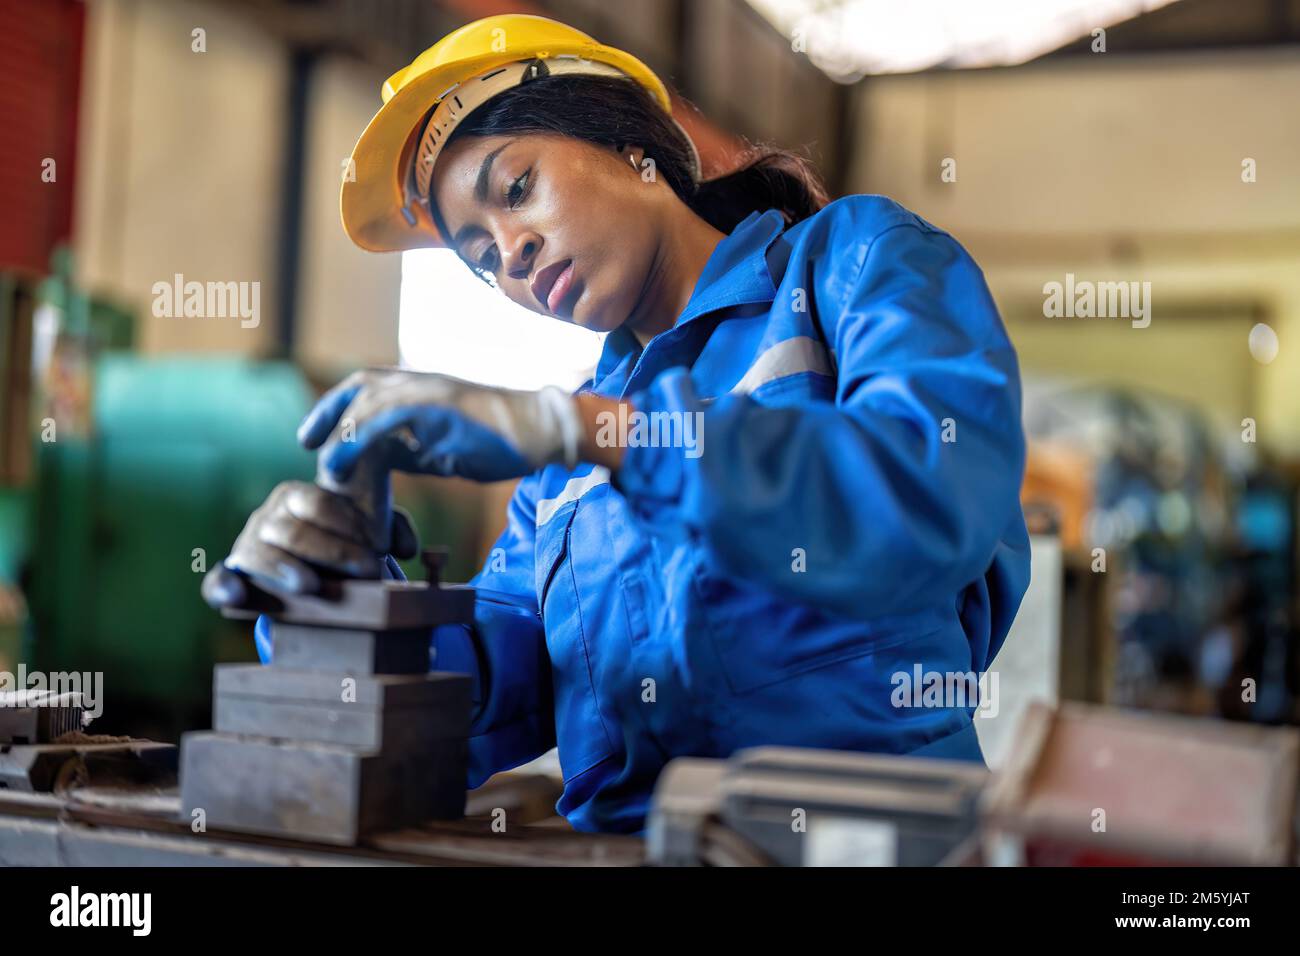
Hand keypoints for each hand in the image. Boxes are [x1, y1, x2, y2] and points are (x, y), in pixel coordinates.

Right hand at [201, 480, 418, 606]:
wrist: (308, 569)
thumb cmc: (342, 543)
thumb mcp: (366, 530)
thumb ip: (392, 527)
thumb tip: (407, 548)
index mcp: (297, 496)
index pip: (319, 502)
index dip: (349, 524)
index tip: (378, 547)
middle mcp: (268, 516)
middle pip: (294, 531)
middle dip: (333, 553)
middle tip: (368, 572)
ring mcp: (247, 545)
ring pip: (258, 553)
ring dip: (283, 569)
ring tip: (310, 586)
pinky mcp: (233, 575)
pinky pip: (218, 579)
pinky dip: (224, 586)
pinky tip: (237, 596)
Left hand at [298, 368, 582, 483]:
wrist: (539, 431)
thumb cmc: (498, 442)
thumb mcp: (439, 447)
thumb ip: (406, 450)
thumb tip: (374, 464)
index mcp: (423, 389)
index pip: (367, 387)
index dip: (337, 407)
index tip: (315, 435)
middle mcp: (421, 383)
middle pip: (360, 385)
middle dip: (329, 412)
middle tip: (306, 442)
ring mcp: (430, 391)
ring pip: (368, 401)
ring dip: (341, 431)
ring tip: (326, 463)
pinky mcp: (437, 406)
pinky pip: (385, 419)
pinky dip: (359, 440)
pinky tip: (346, 463)